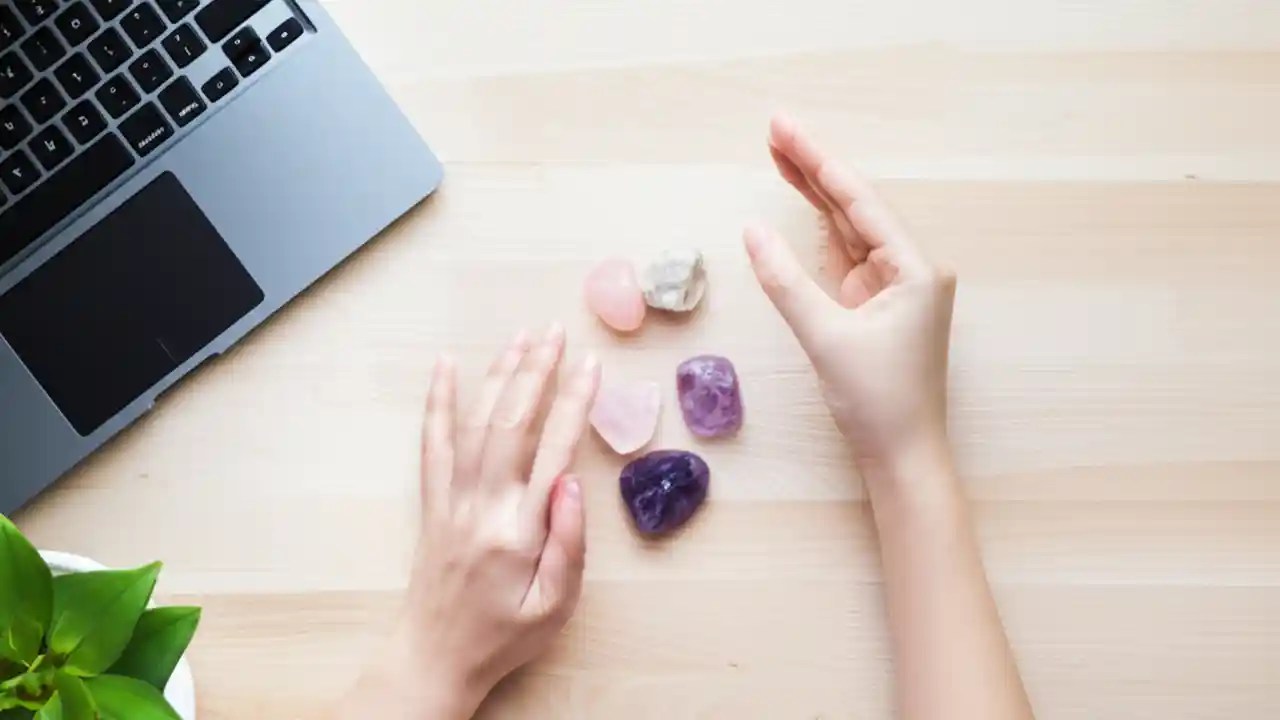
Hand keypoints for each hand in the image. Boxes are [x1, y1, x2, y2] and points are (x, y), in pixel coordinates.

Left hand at [339, 326, 600, 718]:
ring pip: (474, 423)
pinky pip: (433, 442)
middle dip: (536, 372)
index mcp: (521, 531)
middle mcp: (483, 506)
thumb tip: (573, 484)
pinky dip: (438, 401)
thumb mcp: (556, 606)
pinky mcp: (433, 502)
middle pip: (511, 423)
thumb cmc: (506, 635)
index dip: (574, 403)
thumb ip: (569, 544)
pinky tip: (446, 367)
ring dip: (498, 376)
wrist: (435, 657)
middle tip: (556, 332)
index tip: (591, 365)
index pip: (553, 450)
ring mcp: (453, 500)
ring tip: (521, 338)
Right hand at [745, 115, 956, 487]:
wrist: (902, 456)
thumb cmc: (877, 401)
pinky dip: (819, 233)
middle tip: (774, 128)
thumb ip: (786, 281)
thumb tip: (753, 232)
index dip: (818, 161)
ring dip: (815, 196)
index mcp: (914, 269)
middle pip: (854, 207)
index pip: (858, 202)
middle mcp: (910, 270)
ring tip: (779, 154)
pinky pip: (845, 259)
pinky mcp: (875, 307)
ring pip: (848, 230)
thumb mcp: (825, 338)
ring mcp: (892, 288)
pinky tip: (802, 203)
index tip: (784, 128)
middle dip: (813, 169)